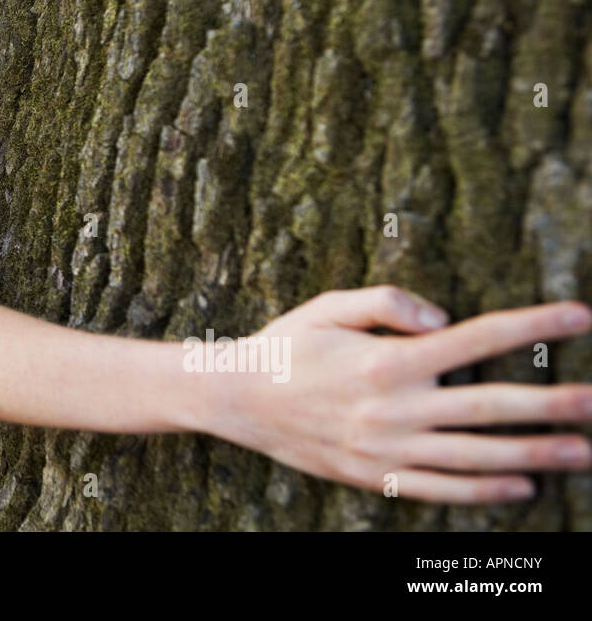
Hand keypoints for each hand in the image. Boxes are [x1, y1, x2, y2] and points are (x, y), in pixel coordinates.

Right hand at [197, 285, 591, 502]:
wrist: (235, 398)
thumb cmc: (286, 345)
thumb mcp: (329, 306)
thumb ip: (389, 302)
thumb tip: (446, 319)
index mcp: (387, 359)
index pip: (476, 338)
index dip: (532, 326)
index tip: (580, 317)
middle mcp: (394, 407)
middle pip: (490, 407)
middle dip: (554, 405)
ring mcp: (387, 448)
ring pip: (477, 456)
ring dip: (537, 454)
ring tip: (584, 453)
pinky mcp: (376, 476)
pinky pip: (441, 489)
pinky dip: (486, 491)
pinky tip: (523, 484)